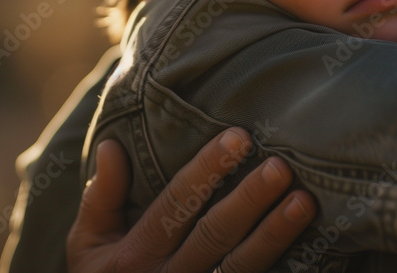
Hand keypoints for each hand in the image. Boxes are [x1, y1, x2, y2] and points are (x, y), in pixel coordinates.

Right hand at [67, 127, 316, 272]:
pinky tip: (310, 249)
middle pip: (215, 235)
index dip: (207, 170)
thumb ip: (101, 197)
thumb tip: (112, 145)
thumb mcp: (86, 245)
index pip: (175, 204)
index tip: (239, 137)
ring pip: (241, 267)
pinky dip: (278, 267)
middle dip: (250, 200)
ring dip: (274, 235)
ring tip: (305, 202)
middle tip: (281, 167)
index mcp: (134, 255)